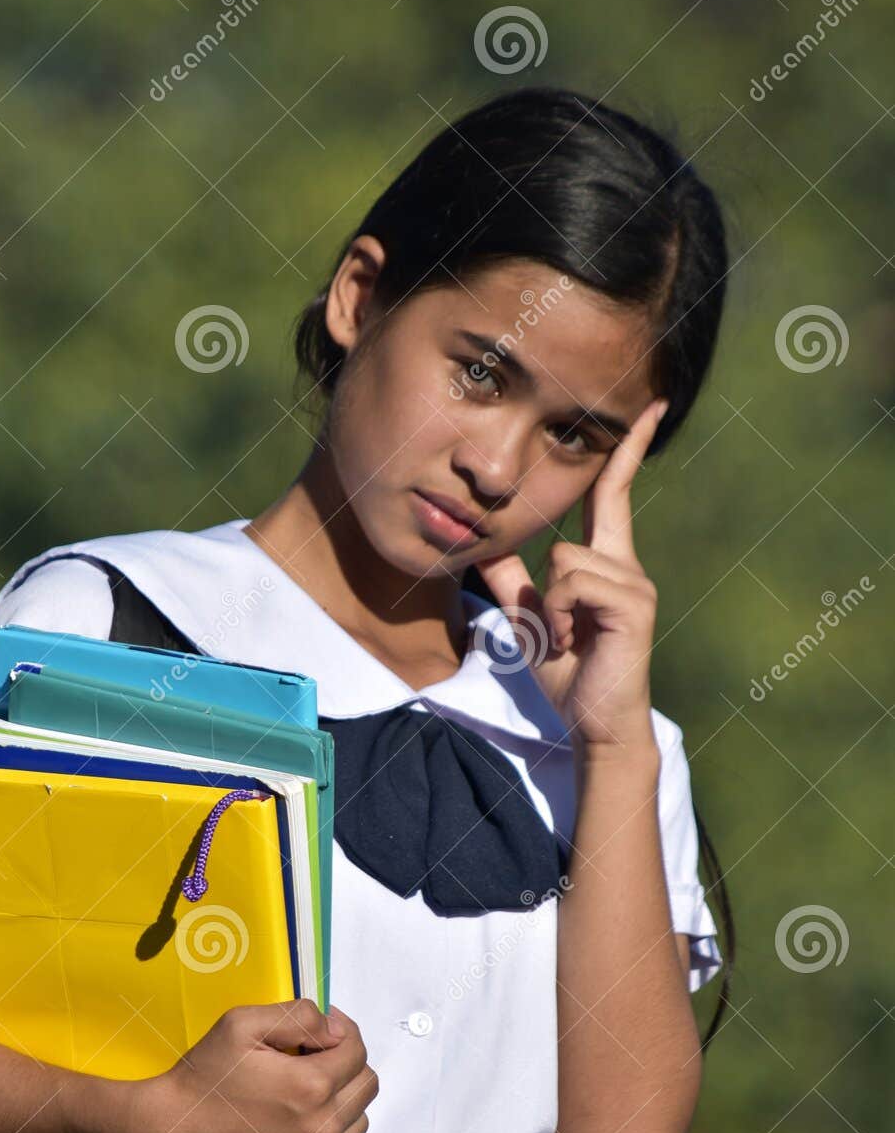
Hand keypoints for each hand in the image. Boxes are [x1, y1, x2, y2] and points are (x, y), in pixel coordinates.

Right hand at [121, 999, 377, 1132]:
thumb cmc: (203, 1078)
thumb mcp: (241, 1023)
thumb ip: (299, 1016)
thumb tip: (336, 1029)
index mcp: (312, 1085)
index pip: (357, 1051)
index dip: (340, 1034)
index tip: (318, 1035)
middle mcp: (323, 1129)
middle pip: (365, 1087)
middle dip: (344, 1067)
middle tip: (309, 1064)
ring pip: (358, 1125)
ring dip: (341, 1106)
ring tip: (303, 1102)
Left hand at [474, 397, 667, 752]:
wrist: (594, 725)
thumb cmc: (569, 676)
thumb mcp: (529, 621)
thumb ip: (511, 581)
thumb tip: (483, 544)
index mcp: (606, 565)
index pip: (614, 495)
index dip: (627, 450)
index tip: (648, 408)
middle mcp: (627, 566)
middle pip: (604, 499)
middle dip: (628, 448)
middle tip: (648, 410)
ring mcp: (634, 584)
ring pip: (562, 557)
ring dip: (545, 603)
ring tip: (560, 637)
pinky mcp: (633, 604)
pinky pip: (569, 583)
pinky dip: (554, 616)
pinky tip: (567, 642)